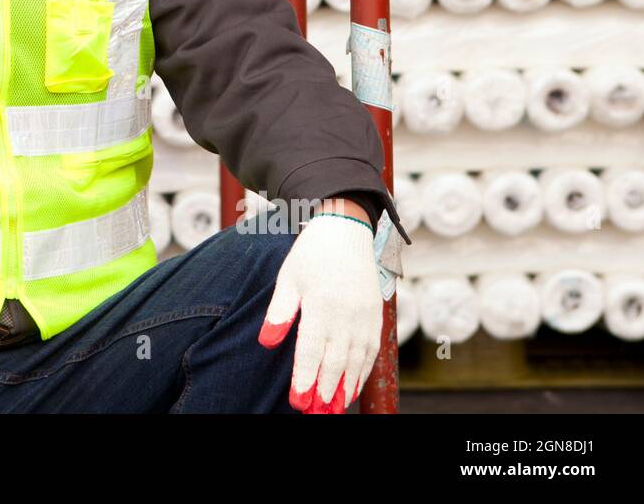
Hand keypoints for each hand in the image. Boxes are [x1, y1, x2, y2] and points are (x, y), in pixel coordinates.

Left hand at [256, 213, 381, 412]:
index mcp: (322, 304)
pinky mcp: (376, 318)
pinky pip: (370, 353)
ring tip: (331, 409)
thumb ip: (280, 311)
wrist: (347, 231)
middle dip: (324, 392)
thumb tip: (267, 342)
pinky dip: (361, 374)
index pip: (312, 350)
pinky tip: (350, 389)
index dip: (305, 378)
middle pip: (336, 362)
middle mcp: (348, 314)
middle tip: (313, 413)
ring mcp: (365, 317)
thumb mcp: (288, 277)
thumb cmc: (311, 255)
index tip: (297, 401)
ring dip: (344, 389)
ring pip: (356, 362)